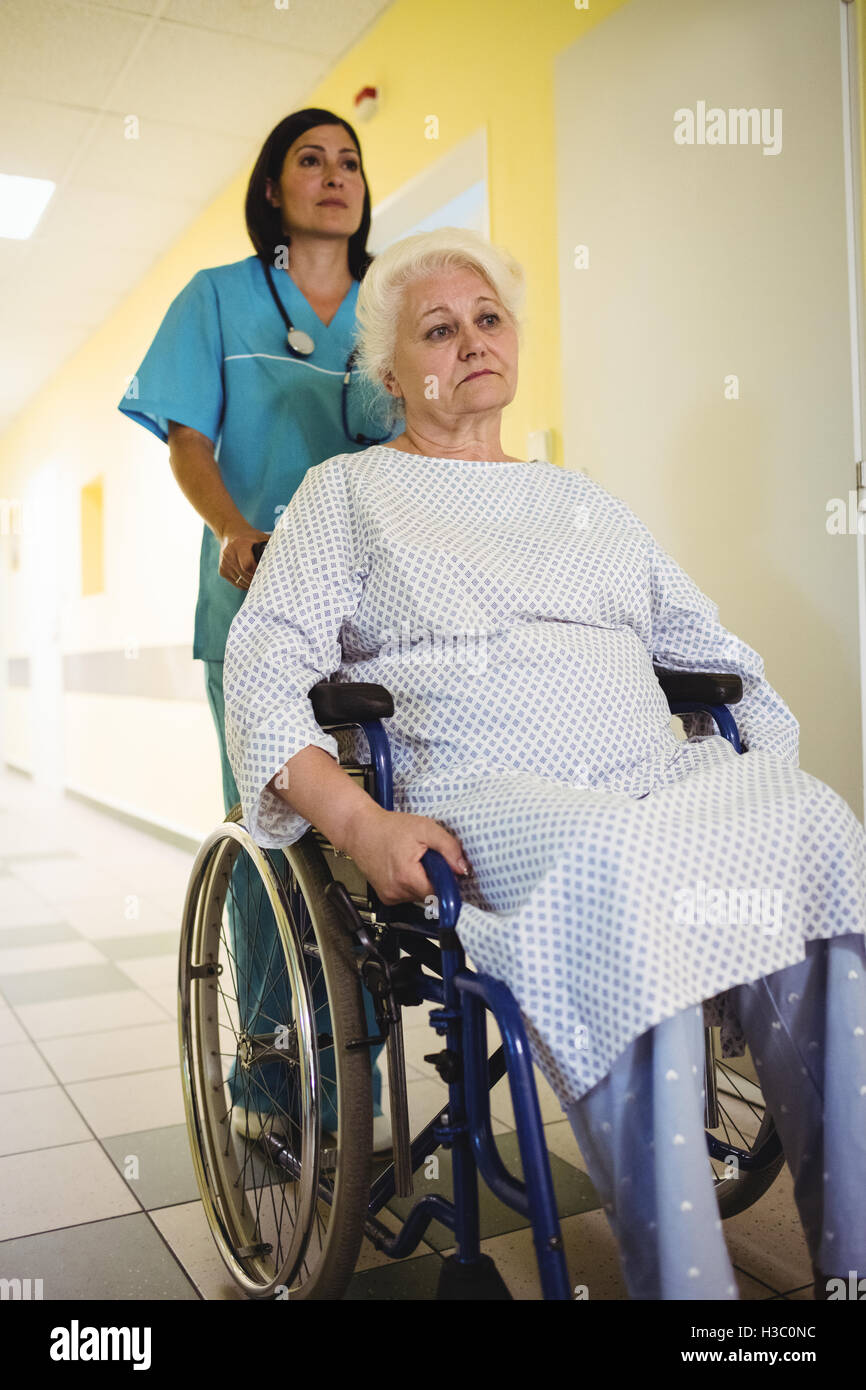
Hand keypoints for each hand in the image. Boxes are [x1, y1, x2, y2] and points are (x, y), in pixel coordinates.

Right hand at [219, 527, 270, 589]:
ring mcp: (224, 564)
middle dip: (257, 579)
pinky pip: (237, 583)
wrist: (230, 533)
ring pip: (241, 581)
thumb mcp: (261, 537)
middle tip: (268, 581)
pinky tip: (252, 580)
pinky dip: (245, 584)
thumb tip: (286, 557)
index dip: (257, 572)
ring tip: (261, 581)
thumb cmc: (250, 536)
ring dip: (251, 583)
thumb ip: (271, 546)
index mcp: (240, 545)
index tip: (266, 574)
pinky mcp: (222, 571)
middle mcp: (229, 555)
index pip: (247, 565)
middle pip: (245, 575)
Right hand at [341, 804, 470, 906]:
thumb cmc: (389, 827)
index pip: (440, 893)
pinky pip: (408, 895)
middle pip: (430, 895)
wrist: (360, 829)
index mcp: (407, 877)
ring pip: (420, 896)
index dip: (447, 880)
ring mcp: (390, 896)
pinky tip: (404, 867)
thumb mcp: (425, 828)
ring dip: (422, 881)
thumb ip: (448, 847)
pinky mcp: (386, 897)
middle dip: (434, 878)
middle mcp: (397, 892)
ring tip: (413, 861)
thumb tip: (462, 868)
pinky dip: (411, 883)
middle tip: (427, 858)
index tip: (445, 868)